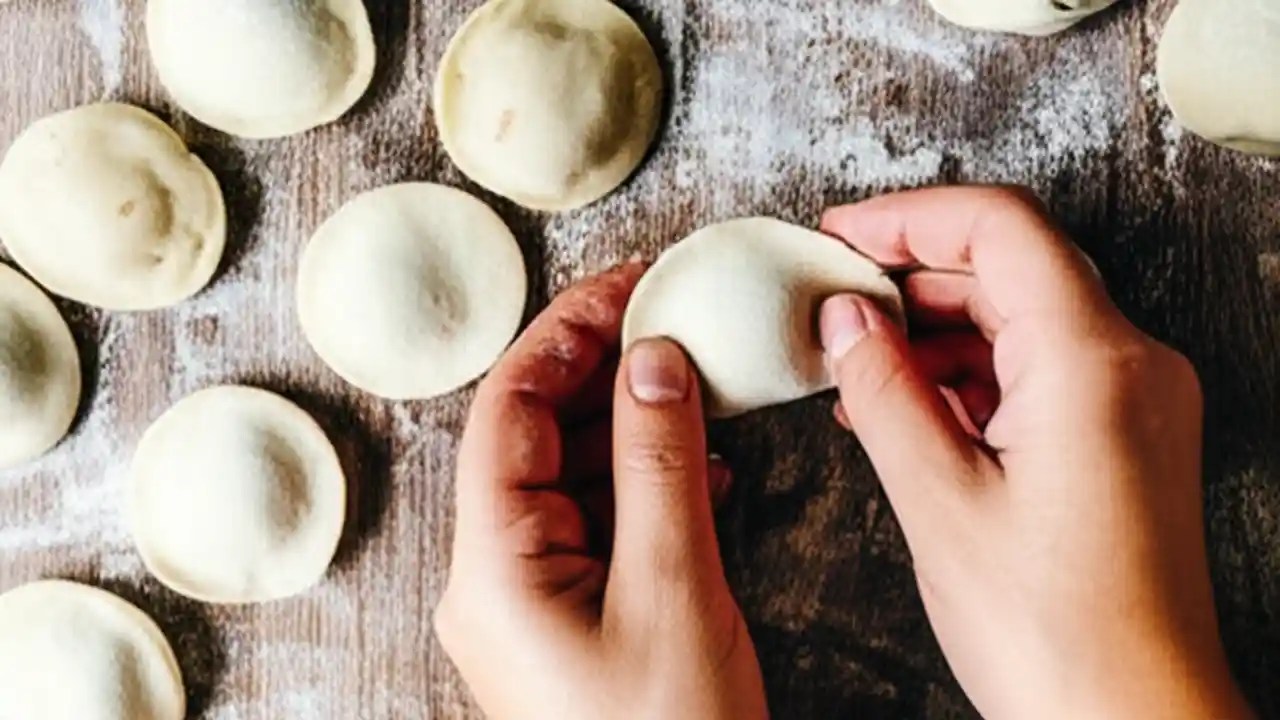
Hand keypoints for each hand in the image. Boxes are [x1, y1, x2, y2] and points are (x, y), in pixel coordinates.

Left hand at [435, 264, 766, 719]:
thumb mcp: (673, 589)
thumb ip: (658, 463)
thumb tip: (652, 359)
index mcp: (493, 567)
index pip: (507, 411)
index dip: (565, 333)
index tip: (630, 285)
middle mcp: (494, 577)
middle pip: (530, 437)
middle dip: (597, 370)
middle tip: (667, 316)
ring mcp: (531, 601)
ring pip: (567, 477)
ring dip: (628, 424)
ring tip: (694, 380)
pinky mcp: (571, 620)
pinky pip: (596, 525)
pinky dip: (644, 483)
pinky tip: (705, 467)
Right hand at [818, 187, 1251, 719]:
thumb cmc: (1056, 636)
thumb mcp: (938, 502)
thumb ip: (883, 392)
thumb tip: (843, 321)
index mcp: (1091, 363)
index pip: (999, 229)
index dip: (906, 219)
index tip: (837, 236)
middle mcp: (1131, 365)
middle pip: (1013, 266)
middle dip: (914, 274)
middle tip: (832, 300)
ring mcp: (1135, 402)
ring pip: (1024, 318)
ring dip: (937, 328)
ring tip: (856, 365)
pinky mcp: (1124, 439)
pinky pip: (1040, 371)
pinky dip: (970, 374)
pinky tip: (906, 408)